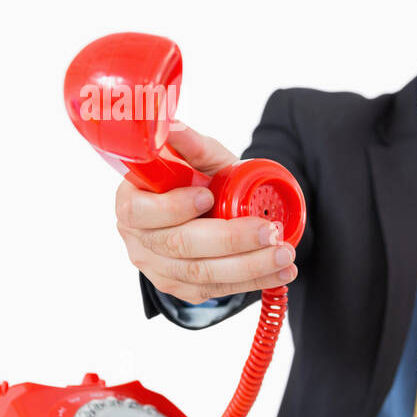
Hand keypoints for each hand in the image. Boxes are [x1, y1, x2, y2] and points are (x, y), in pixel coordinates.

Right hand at [116, 122, 297, 304]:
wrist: (210, 207)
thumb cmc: (199, 179)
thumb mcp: (199, 157)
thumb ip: (190, 144)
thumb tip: (173, 127)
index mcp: (131, 202)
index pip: (140, 212)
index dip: (172, 207)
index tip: (208, 196)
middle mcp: (139, 239)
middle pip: (180, 246)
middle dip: (230, 240)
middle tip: (270, 231)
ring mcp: (159, 268)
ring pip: (203, 274)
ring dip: (250, 266)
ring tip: (284, 254)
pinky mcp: (183, 288)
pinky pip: (218, 289)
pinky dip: (254, 281)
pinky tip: (281, 272)